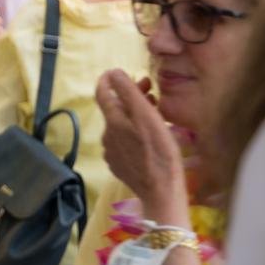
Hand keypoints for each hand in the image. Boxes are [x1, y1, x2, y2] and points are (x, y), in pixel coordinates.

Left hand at [95, 70, 187, 221]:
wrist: (162, 192)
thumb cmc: (160, 152)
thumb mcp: (147, 116)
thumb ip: (129, 93)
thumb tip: (114, 73)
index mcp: (113, 121)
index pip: (102, 93)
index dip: (108, 80)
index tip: (117, 72)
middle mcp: (107, 135)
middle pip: (115, 109)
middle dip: (130, 97)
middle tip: (151, 92)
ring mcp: (112, 152)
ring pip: (120, 126)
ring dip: (134, 116)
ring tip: (155, 114)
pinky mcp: (119, 165)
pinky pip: (124, 143)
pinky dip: (134, 134)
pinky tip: (149, 138)